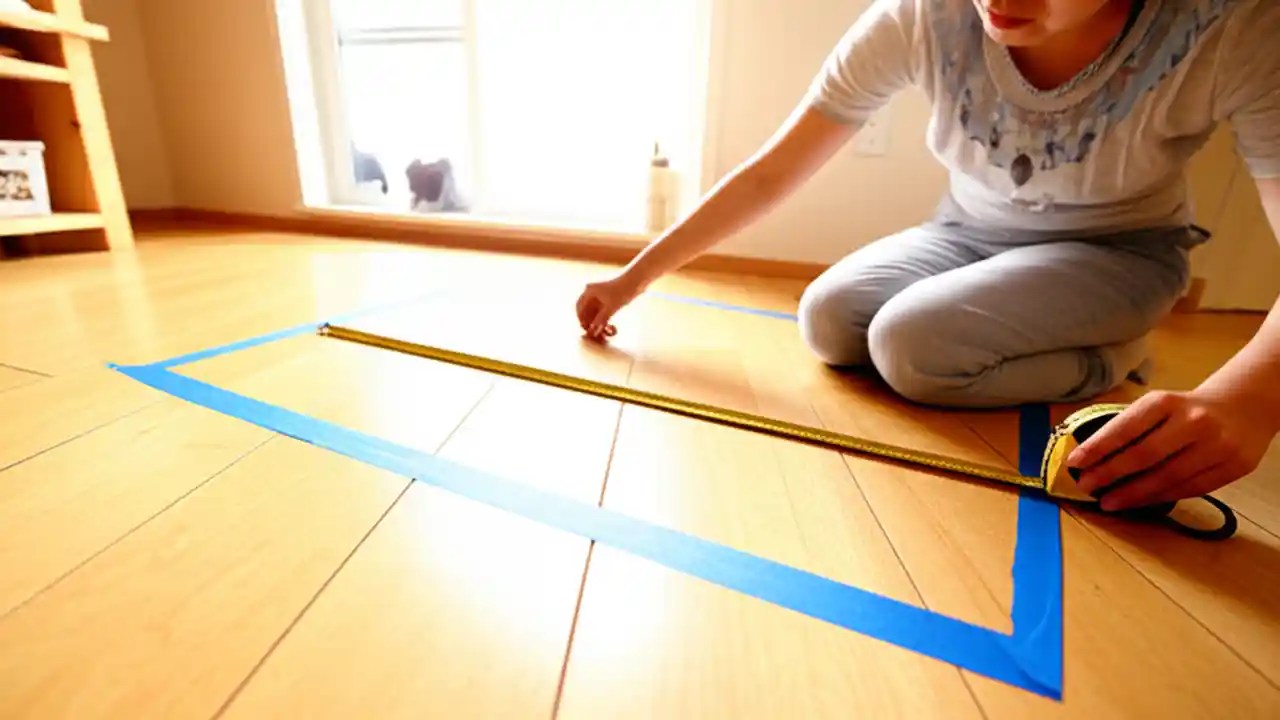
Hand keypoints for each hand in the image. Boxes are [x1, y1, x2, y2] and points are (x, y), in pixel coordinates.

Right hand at [575, 273, 643, 340]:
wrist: (637, 279)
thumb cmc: (623, 290)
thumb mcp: (611, 307)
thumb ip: (600, 320)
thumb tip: (593, 331)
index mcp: (589, 291)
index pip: (579, 308)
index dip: (581, 320)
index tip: (586, 331)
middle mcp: (592, 292)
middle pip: (587, 311)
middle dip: (592, 323)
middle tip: (597, 334)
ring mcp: (600, 294)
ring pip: (595, 312)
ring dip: (599, 322)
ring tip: (606, 332)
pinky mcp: (608, 297)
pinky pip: (602, 310)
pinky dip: (605, 318)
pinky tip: (611, 326)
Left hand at [1068, 389, 1275, 510]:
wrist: (1244, 406)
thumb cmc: (1186, 409)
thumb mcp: (1159, 406)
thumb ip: (1131, 427)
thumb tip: (1090, 457)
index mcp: (1167, 402)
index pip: (1126, 427)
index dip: (1098, 447)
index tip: (1075, 463)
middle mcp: (1194, 422)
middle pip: (1144, 455)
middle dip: (1110, 474)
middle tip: (1086, 486)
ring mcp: (1217, 446)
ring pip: (1167, 477)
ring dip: (1133, 494)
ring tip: (1107, 502)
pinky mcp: (1233, 467)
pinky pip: (1189, 489)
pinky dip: (1159, 497)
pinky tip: (1138, 502)